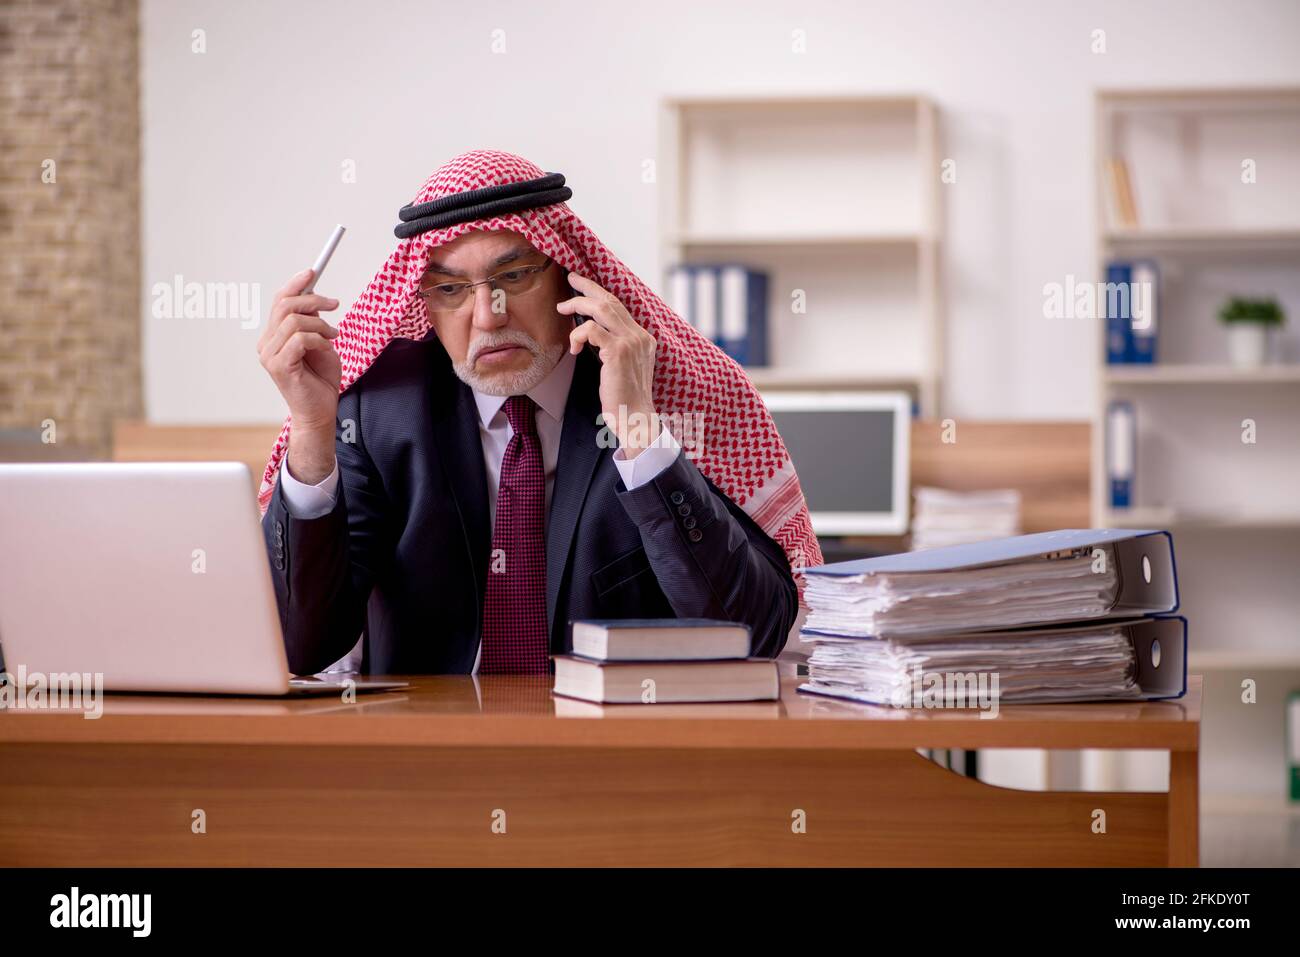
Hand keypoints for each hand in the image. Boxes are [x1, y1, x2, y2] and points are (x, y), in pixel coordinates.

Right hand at [258, 268, 341, 483]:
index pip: (279, 301)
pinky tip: (327, 349)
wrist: (321, 411)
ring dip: (320, 325)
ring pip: (294, 321)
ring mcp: (269, 356)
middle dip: (313, 300)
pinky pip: (301, 339)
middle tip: (335, 304)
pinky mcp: (279, 366)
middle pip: (284, 305)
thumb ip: (314, 322)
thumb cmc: (321, 380)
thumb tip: (314, 297)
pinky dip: (319, 340)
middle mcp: (266, 344)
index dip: (295, 284)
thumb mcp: (321, 343)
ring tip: (333, 337)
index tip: (312, 272)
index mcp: (273, 337)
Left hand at [559, 272, 659, 456]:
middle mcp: (640, 336)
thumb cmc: (625, 399)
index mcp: (643, 338)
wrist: (635, 418)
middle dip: (587, 287)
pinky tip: (573, 347)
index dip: (600, 294)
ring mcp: (630, 342)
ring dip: (578, 304)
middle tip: (571, 280)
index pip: (620, 307)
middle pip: (611, 300)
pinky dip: (578, 334)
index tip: (583, 286)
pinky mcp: (618, 352)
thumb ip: (615, 349)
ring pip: (601, 309)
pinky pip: (592, 330)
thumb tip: (594, 334)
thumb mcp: (624, 368)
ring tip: (563, 308)